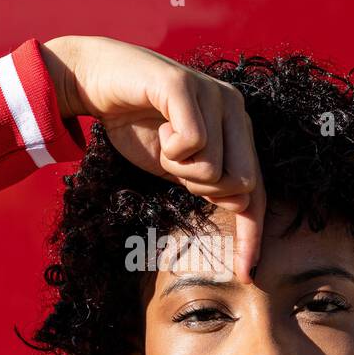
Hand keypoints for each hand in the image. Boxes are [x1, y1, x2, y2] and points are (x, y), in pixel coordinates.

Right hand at [39, 35, 263, 283]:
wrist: (96, 81)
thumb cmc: (137, 123)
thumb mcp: (176, 165)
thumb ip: (207, 183)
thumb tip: (238, 203)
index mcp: (237, 128)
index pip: (257, 190)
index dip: (253, 233)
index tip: (247, 273)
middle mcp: (235, 108)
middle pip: (241, 183)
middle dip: (203, 188)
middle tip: (174, 164)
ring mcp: (214, 94)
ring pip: (214, 168)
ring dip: (180, 167)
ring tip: (165, 140)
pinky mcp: (186, 86)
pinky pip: (193, 143)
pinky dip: (170, 149)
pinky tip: (161, 126)